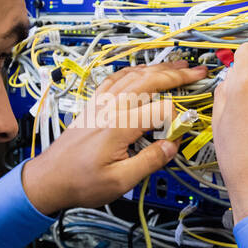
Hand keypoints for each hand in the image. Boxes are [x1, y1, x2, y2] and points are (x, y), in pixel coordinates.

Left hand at [21, 61, 207, 213]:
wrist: (49, 178)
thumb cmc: (79, 182)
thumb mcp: (119, 181)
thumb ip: (149, 161)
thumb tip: (172, 145)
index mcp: (119, 126)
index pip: (160, 110)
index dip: (177, 118)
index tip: (186, 129)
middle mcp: (109, 109)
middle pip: (148, 81)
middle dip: (176, 74)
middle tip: (197, 72)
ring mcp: (100, 104)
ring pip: (132, 75)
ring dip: (157, 67)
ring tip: (178, 64)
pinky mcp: (93, 105)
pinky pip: (115, 79)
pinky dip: (132, 70)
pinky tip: (141, 69)